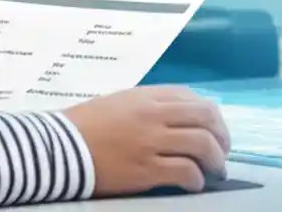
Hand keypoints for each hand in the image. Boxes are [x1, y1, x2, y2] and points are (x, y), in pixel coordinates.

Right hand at [63, 86, 230, 195]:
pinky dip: (197, 179)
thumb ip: (150, 105)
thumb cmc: (87, 124)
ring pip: (202, 144)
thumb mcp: (121, 102)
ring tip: (214, 171)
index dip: (211, 116)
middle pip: (206, 118)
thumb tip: (181, 117)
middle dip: (221, 137)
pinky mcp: (146, 169)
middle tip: (221, 152)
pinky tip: (194, 184)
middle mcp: (154, 115)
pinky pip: (186, 171)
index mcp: (147, 96)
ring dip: (215, 160)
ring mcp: (151, 141)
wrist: (59, 146)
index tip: (213, 131)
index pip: (193, 99)